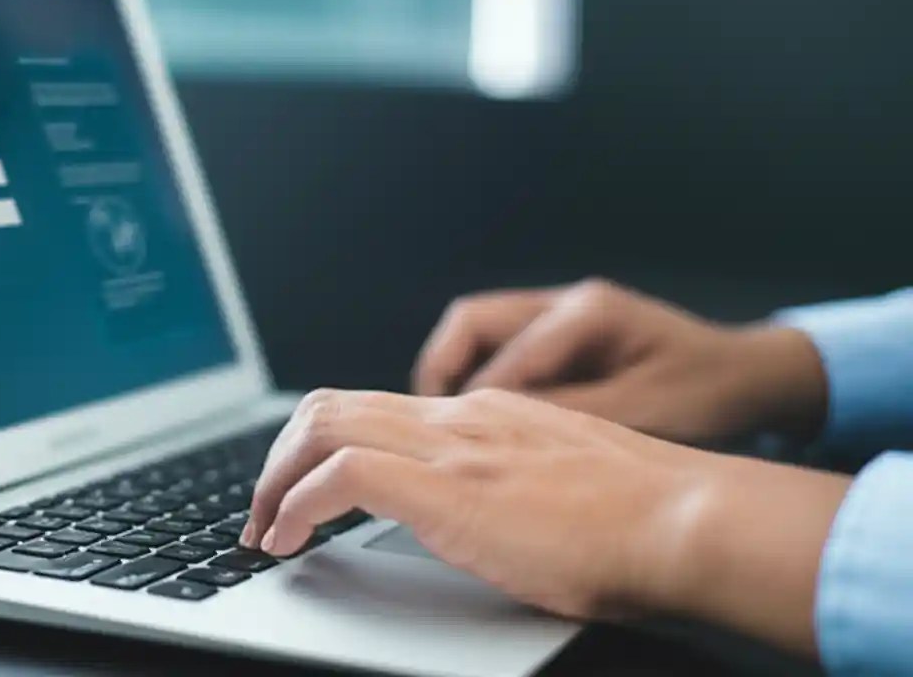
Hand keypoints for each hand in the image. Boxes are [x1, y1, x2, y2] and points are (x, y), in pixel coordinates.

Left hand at [242, 388, 849, 654]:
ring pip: (322, 427)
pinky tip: (286, 541)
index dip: (322, 445)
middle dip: (280, 457)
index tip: (301, 489)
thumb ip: (510, 482)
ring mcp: (451, 446)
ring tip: (262, 528)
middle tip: (262, 509)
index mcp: (485, 416)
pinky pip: (338, 476)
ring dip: (274, 479)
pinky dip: (296, 504)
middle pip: (332, 406)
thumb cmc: (644, 518)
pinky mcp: (446, 486)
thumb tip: (480, 513)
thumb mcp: (559, 484)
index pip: (375, 407)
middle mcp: (459, 418)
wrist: (685, 520)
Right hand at [412, 278, 827, 443]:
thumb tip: (501, 431)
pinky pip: (499, 349)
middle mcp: (567, 302)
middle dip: (442, 371)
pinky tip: (478, 419)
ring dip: (454, 373)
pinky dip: (479, 378)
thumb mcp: (645, 413)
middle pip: (472, 322)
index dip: (476, 403)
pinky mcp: (561, 334)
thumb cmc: (709, 394)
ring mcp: (561, 313)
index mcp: (589, 312)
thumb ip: (572, 416)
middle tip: (425, 422)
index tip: (456, 446)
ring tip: (442, 422)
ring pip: (478, 332)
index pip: (508, 356)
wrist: (752, 378)